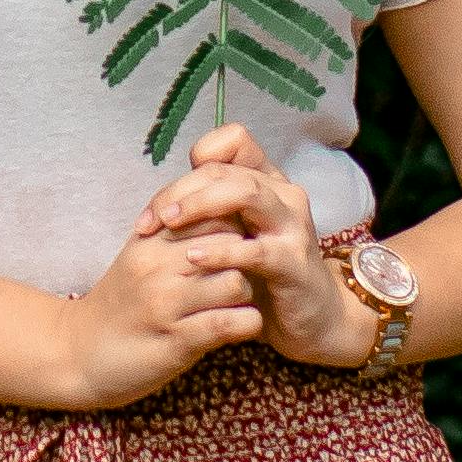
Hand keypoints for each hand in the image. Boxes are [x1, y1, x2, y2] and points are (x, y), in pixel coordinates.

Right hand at [69, 212, 280, 407]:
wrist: (76, 354)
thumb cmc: (118, 306)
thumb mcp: (139, 258)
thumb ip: (173, 234)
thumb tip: (219, 209)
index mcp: (150, 242)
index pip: (212, 213)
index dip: (236, 228)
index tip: (238, 248)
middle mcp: (157, 268)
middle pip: (230, 243)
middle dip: (248, 260)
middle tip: (247, 278)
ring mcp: (165, 305)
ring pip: (235, 283)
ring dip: (248, 296)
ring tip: (237, 305)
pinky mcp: (175, 342)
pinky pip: (229, 324)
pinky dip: (245, 325)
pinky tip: (238, 328)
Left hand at [140, 124, 369, 369]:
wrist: (310, 318)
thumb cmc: (263, 274)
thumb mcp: (235, 236)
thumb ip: (209, 213)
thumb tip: (162, 202)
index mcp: (268, 182)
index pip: (232, 143)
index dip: (192, 163)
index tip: (160, 203)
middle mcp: (283, 195)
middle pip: (225, 170)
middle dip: (180, 191)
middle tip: (150, 220)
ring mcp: (292, 226)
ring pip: (246, 192)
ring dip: (200, 204)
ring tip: (169, 223)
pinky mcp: (294, 262)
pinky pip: (255, 249)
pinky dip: (220, 251)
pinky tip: (193, 258)